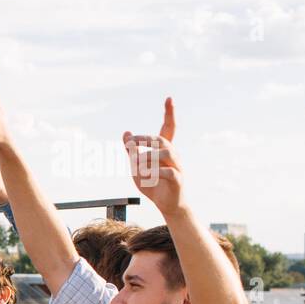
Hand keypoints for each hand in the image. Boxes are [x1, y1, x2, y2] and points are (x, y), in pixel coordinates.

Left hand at [123, 99, 182, 214]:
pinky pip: (169, 172)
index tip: (169, 98)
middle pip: (162, 140)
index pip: (169, 128)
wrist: (167, 205)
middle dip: (145, 139)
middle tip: (130, 142)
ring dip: (148, 156)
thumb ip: (132, 151)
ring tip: (135, 164)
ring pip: (167, 153)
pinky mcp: (178, 180)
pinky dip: (155, 173)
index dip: (169, 113)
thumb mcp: (137, 166)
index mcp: (164, 150)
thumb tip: (126, 133)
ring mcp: (178, 167)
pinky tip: (145, 177)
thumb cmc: (152, 184)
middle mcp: (173, 155)